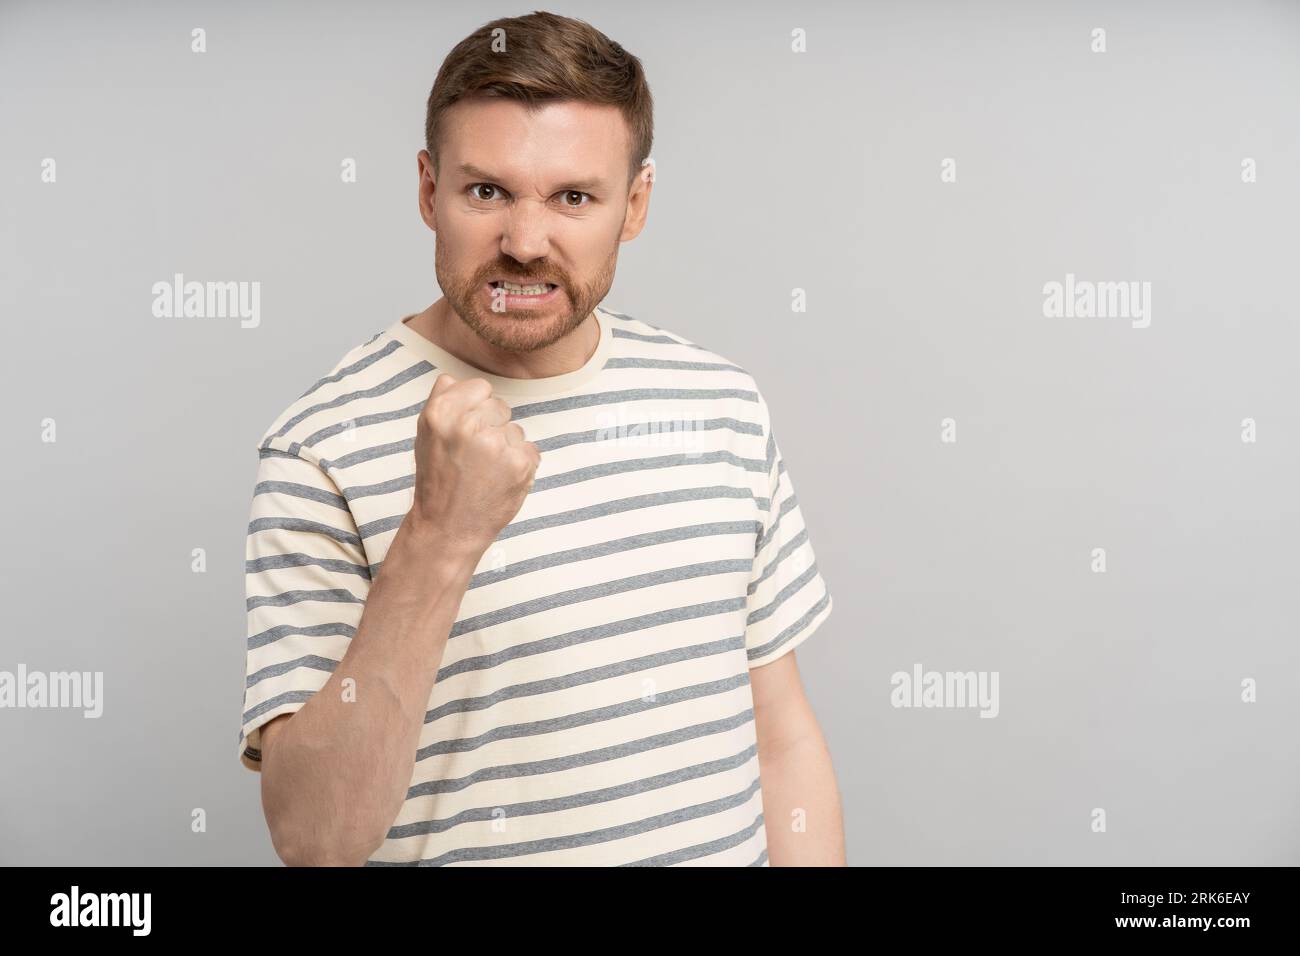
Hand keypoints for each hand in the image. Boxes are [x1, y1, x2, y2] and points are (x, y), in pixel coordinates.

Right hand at [408, 373, 539, 557]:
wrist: (448, 528)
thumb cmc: (438, 480)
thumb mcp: (426, 435)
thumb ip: (441, 401)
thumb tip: (454, 378)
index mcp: (442, 412)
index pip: (480, 387)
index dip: (476, 408)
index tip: (467, 429)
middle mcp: (469, 425)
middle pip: (501, 407)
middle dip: (492, 427)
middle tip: (474, 456)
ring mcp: (497, 444)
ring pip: (516, 430)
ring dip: (506, 448)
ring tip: (485, 471)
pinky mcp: (520, 463)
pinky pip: (531, 450)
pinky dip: (520, 465)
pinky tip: (500, 480)